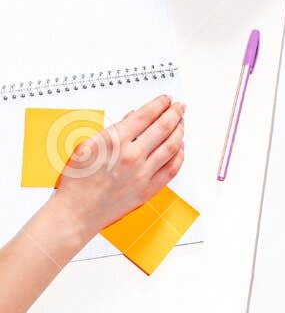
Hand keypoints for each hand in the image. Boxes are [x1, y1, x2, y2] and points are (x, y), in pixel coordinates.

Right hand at [52, 95, 184, 245]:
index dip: (160, 104)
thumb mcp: (87, 145)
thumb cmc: (77, 182)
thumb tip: (132, 117)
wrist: (75, 213)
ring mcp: (142, 174)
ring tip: (181, 123)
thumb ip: (113, 129)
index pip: (146, 115)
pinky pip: (172, 169)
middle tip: (180, 106)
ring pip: (171, 146)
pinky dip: (179, 156)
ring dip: (180, 131)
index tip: (166, 99)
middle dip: (175, 113)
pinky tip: (179, 148)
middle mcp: (131, 156)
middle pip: (163, 127)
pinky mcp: (147, 190)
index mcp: (115, 141)